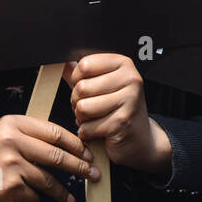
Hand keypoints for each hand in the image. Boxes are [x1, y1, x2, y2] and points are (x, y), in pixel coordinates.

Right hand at [0, 115, 98, 201]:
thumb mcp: (1, 137)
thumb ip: (28, 136)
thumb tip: (67, 144)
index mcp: (13, 124)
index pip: (54, 132)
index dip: (75, 143)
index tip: (87, 153)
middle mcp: (12, 141)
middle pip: (57, 155)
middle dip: (79, 166)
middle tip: (92, 173)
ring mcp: (11, 164)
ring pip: (48, 179)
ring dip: (62, 192)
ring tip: (70, 199)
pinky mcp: (9, 186)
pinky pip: (33, 197)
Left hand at [65, 54, 171, 176]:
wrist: (140, 138)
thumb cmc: (116, 110)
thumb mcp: (101, 86)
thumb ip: (82, 74)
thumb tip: (62, 63)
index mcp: (123, 64)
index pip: (84, 65)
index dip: (77, 80)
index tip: (88, 89)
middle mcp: (130, 78)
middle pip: (81, 87)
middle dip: (78, 102)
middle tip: (93, 108)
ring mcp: (129, 100)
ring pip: (82, 107)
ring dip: (82, 119)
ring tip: (96, 119)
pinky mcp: (122, 122)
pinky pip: (87, 128)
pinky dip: (88, 133)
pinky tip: (100, 131)